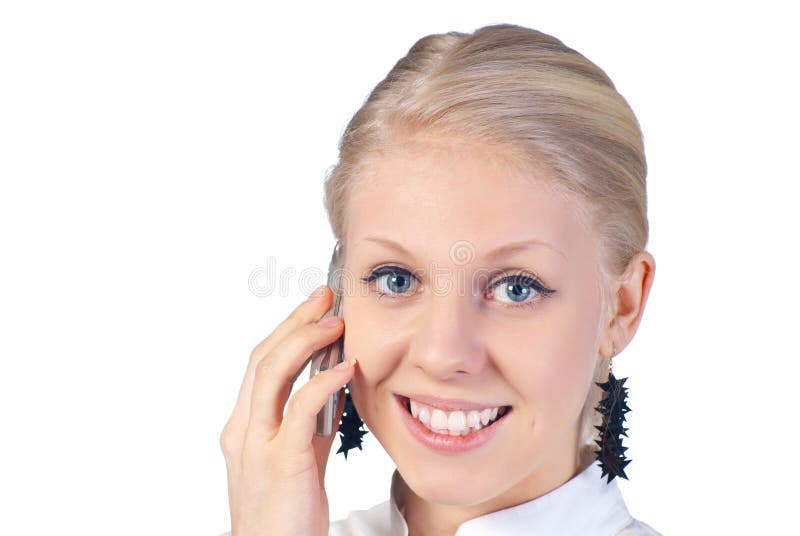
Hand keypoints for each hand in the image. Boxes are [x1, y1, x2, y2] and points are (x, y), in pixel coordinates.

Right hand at [220, 285, 354, 535]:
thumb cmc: (288, 512)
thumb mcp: (301, 456)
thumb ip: (312, 420)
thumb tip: (334, 381)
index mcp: (244, 426)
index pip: (261, 363)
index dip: (287, 329)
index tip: (315, 305)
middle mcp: (242, 431)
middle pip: (262, 358)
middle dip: (294, 322)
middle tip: (325, 298)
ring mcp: (256, 446)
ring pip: (270, 375)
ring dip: (304, 341)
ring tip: (335, 322)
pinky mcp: (279, 464)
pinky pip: (299, 412)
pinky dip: (321, 383)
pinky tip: (345, 367)